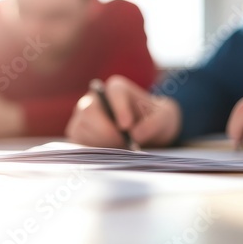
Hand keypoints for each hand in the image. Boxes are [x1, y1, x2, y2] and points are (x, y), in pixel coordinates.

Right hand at [65, 75, 180, 147]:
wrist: (146, 133)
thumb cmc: (154, 120)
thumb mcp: (165, 118)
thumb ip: (155, 123)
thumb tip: (135, 135)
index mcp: (117, 88)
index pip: (113, 93)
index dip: (118, 108)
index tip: (126, 126)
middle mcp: (95, 99)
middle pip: (89, 111)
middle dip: (105, 131)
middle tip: (122, 145)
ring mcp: (83, 117)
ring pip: (80, 128)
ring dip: (99, 143)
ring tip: (118, 151)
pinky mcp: (79, 134)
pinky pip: (77, 142)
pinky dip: (91, 151)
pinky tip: (107, 154)